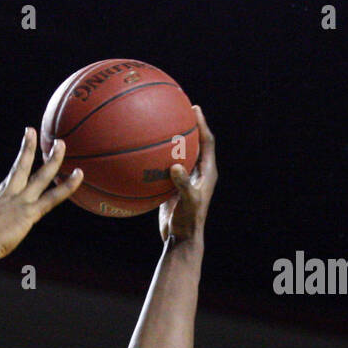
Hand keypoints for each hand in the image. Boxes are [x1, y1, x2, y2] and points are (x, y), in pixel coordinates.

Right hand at [0, 128, 82, 260]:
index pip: (13, 175)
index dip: (22, 159)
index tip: (27, 141)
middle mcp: (10, 196)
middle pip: (25, 168)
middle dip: (35, 151)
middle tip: (49, 139)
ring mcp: (20, 203)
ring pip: (42, 177)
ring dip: (54, 160)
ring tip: (63, 145)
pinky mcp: (29, 214)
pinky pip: (52, 198)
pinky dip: (67, 187)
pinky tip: (79, 176)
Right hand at [159, 105, 217, 243]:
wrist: (181, 238)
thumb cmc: (188, 221)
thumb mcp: (188, 202)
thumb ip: (183, 184)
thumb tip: (175, 166)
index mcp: (207, 172)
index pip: (206, 141)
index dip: (202, 124)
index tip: (194, 109)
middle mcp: (197, 172)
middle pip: (194, 143)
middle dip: (187, 126)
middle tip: (178, 109)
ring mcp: (184, 179)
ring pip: (178, 154)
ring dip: (171, 140)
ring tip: (159, 125)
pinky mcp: (172, 187)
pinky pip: (163, 168)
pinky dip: (155, 159)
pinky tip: (140, 153)